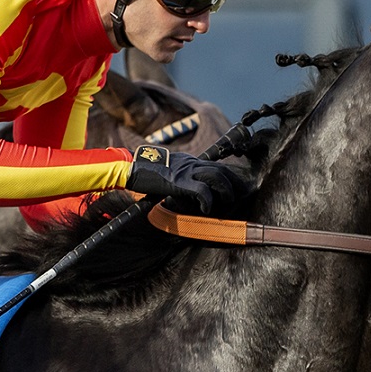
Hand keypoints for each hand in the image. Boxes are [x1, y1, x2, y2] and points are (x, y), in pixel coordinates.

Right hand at [125, 145, 245, 215]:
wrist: (130, 167)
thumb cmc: (146, 173)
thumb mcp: (168, 174)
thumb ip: (181, 181)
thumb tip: (187, 195)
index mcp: (190, 162)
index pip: (217, 165)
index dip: (230, 177)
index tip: (236, 188)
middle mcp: (192, 163)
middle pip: (222, 169)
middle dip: (235, 184)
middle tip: (240, 197)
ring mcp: (186, 171)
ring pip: (217, 176)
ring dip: (226, 191)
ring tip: (226, 203)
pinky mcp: (179, 181)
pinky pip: (201, 190)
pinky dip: (208, 201)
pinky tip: (207, 209)